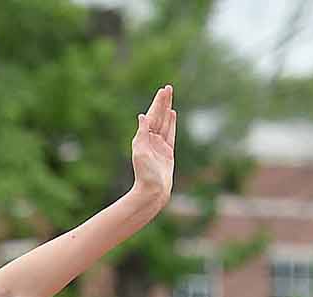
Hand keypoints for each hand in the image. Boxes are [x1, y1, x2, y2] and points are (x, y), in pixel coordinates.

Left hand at [131, 86, 176, 205]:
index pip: (152, 116)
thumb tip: (142, 116)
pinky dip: (171, 123)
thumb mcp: (140, 152)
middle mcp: (150, 140)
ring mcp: (159, 145)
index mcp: (143, 138)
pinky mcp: (167, 152)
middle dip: (163, 102)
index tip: (163, 91)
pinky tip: (172, 114)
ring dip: (167, 109)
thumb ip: (142, 134)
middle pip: (158, 116)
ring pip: (164, 123)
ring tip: (170, 97)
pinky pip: (170, 133)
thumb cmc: (145, 174)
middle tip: (168, 88)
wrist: (153, 191)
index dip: (158, 103)